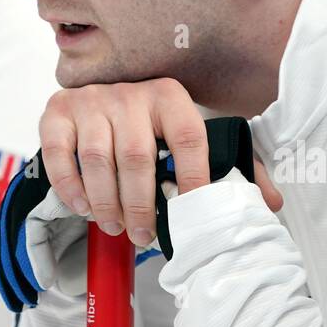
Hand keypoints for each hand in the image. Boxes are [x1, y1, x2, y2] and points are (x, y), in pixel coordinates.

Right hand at [0, 116, 264, 310]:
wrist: (100, 98)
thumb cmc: (152, 127)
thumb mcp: (192, 138)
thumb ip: (231, 166)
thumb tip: (270, 202)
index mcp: (170, 95)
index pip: (189, 136)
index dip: (194, 177)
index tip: (193, 212)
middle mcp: (129, 92)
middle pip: (137, 155)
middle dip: (140, 204)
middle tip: (143, 234)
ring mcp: (91, 99)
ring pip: (97, 157)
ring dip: (105, 201)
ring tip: (114, 226)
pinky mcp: (57, 110)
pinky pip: (59, 152)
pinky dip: (70, 185)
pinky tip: (82, 206)